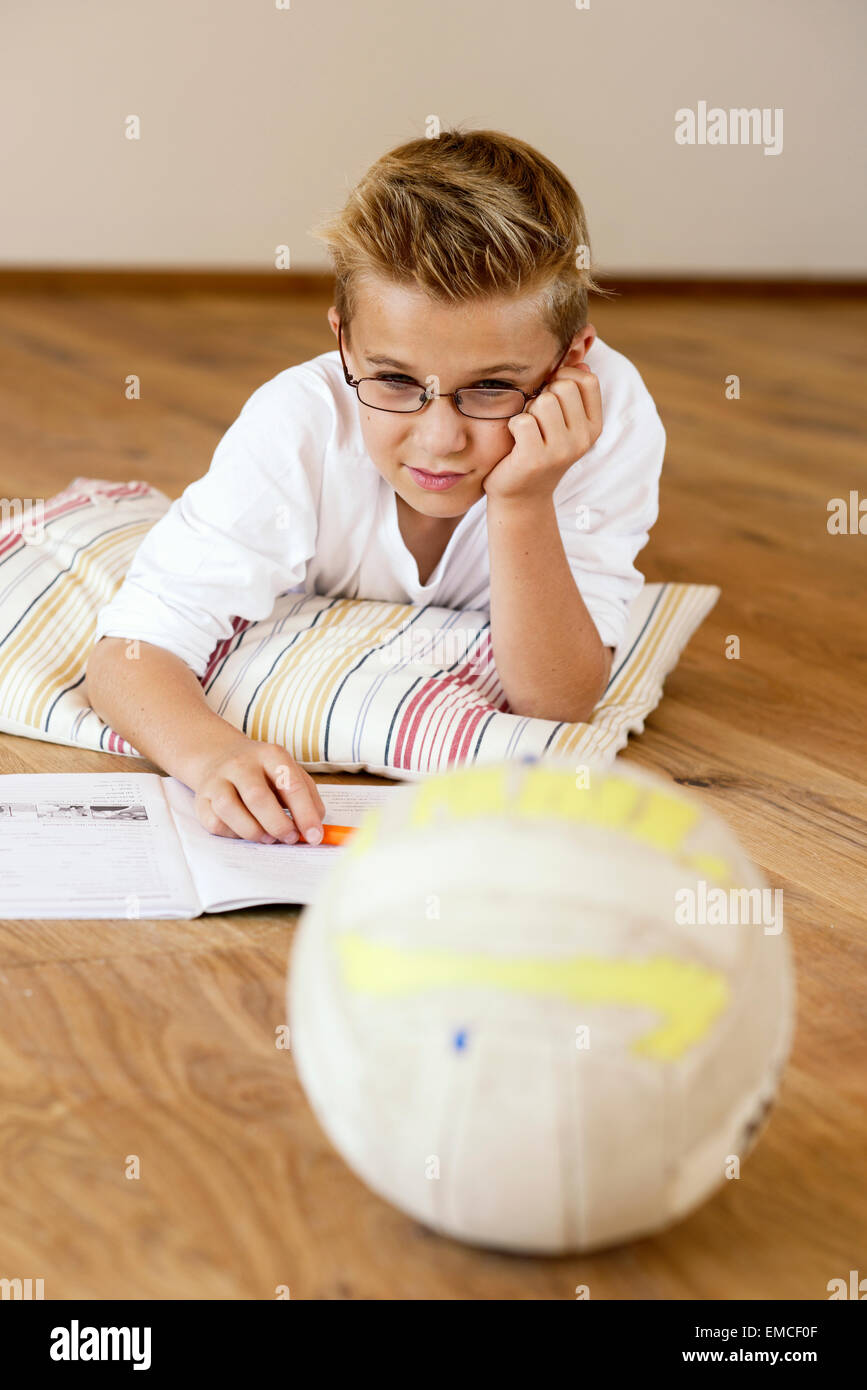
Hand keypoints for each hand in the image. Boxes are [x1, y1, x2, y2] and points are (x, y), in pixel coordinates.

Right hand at [188, 734, 326, 844]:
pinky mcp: (201, 799)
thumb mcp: (289, 773)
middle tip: (289, 838)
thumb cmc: (263, 772)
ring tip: (268, 838)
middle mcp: (241, 764)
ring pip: (230, 810)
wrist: (220, 756)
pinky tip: (245, 832)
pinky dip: (234, 834)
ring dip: (253, 831)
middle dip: (278, 824)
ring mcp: (217, 780)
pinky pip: (215, 823)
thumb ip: (307, 799)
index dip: (305, 814)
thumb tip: (314, 830)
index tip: (314, 836)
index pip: (290, 784)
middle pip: (257, 797)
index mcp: (270, 755)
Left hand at [482, 363, 602, 503]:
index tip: (550, 391)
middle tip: (536, 418)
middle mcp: (583, 439)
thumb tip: (581, 360)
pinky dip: (513, 426)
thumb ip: (573, 394)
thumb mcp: (563, 423)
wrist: (521, 496)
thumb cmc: (538, 450)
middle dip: (543, 394)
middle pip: (563, 386)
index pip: (588, 379)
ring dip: (528, 410)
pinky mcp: (536, 459)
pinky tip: (515, 442)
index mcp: (593, 426)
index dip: (565, 375)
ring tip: (527, 430)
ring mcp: (562, 451)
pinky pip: (522, 420)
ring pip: (544, 401)